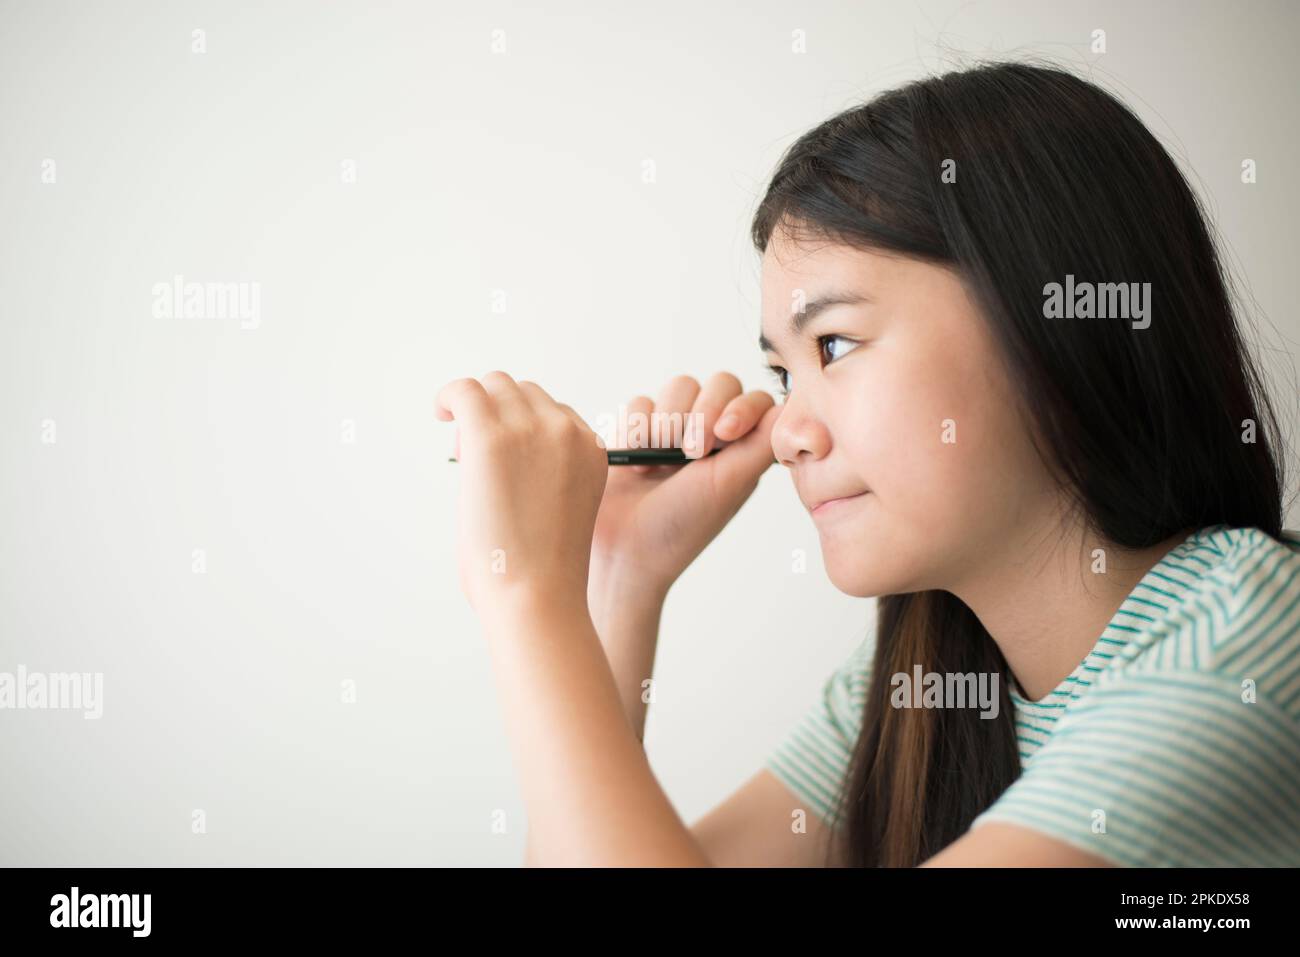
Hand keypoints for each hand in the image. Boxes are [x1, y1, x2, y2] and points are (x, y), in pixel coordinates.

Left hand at [436, 371, 608, 616]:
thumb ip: (540, 474)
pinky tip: (441, 412)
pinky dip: (450, 396)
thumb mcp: (560, 510)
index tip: (503, 457)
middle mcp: (567, 431)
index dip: (523, 429)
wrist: (537, 594)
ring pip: (496, 385)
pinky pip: (464, 391)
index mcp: (592, 450)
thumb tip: (494, 457)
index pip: (554, 414)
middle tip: (476, 452)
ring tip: (462, 443)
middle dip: (499, 413)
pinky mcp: (491, 436)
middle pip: (524, 392)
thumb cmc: (542, 572)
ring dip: (477, 407)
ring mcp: (531, 429)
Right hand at [589, 372, 779, 600]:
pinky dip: (636, 430)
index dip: (740, 407)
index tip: (724, 434)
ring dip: (666, 423)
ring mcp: (674, 429)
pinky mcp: (638, 431)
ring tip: (655, 461)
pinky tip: (635, 463)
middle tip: (688, 454)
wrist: (623, 548)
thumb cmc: (681, 525)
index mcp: (741, 450)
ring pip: (679, 387)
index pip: (755, 401)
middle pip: (719, 384)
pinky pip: (640, 403)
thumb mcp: (729, 485)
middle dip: (700, 414)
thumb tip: (790, 406)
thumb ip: (761, 444)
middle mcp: (711, 435)